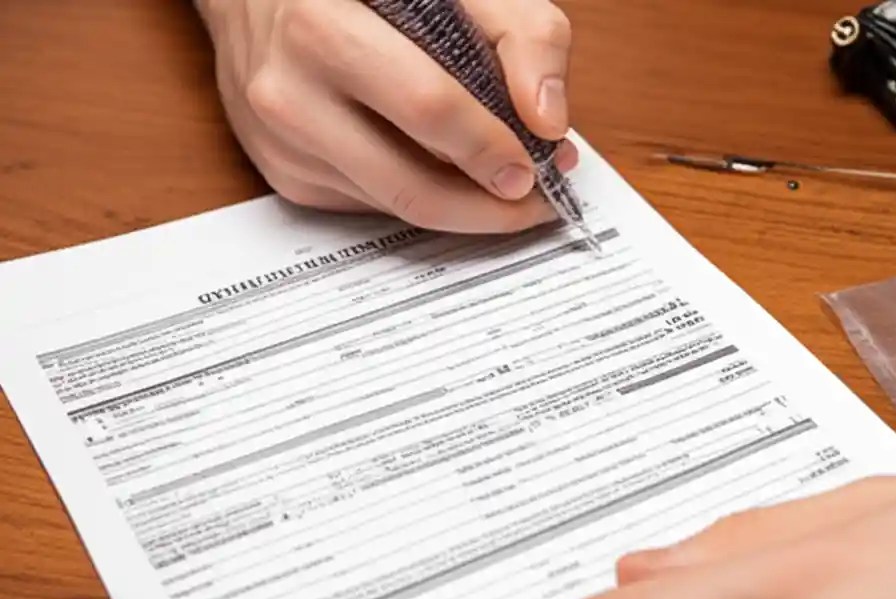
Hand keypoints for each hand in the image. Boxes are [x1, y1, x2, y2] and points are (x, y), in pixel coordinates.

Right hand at [196, 0, 577, 232]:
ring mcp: (279, 139)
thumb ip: (522, 34)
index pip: (427, 107)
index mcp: (324, 23)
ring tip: (506, 193)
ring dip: (464, 210)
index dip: (492, 145)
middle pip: (412, 181)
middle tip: (536, 202)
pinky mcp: (281, 172)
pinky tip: (447, 174)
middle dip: (489, 204)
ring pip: (395, 205)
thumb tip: (550, 122)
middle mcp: (289, 88)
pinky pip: (371, 204)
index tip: (544, 164)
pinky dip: (420, 196)